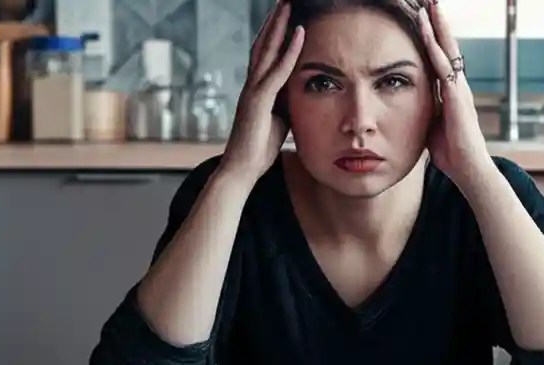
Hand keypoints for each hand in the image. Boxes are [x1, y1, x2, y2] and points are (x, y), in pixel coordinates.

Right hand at [217, 0, 304, 185]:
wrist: (242, 170)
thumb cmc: (259, 149)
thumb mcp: (280, 120)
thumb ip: (287, 103)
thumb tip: (302, 94)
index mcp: (256, 89)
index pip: (266, 54)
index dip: (275, 33)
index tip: (285, 14)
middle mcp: (252, 84)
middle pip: (264, 43)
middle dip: (275, 20)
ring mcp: (253, 91)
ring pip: (267, 50)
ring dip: (279, 25)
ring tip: (288, 4)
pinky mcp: (258, 101)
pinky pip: (277, 70)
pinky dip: (289, 51)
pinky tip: (299, 33)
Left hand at [417, 2, 492, 185]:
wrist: (468, 169)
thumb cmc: (451, 151)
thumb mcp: (432, 125)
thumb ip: (426, 110)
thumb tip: (411, 105)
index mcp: (452, 90)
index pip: (441, 56)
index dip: (434, 36)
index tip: (425, 16)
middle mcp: (458, 84)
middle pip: (447, 45)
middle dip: (439, 21)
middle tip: (431, 0)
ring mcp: (459, 89)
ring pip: (447, 49)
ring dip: (437, 25)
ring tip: (430, 4)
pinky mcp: (456, 97)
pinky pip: (443, 66)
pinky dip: (434, 46)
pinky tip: (426, 30)